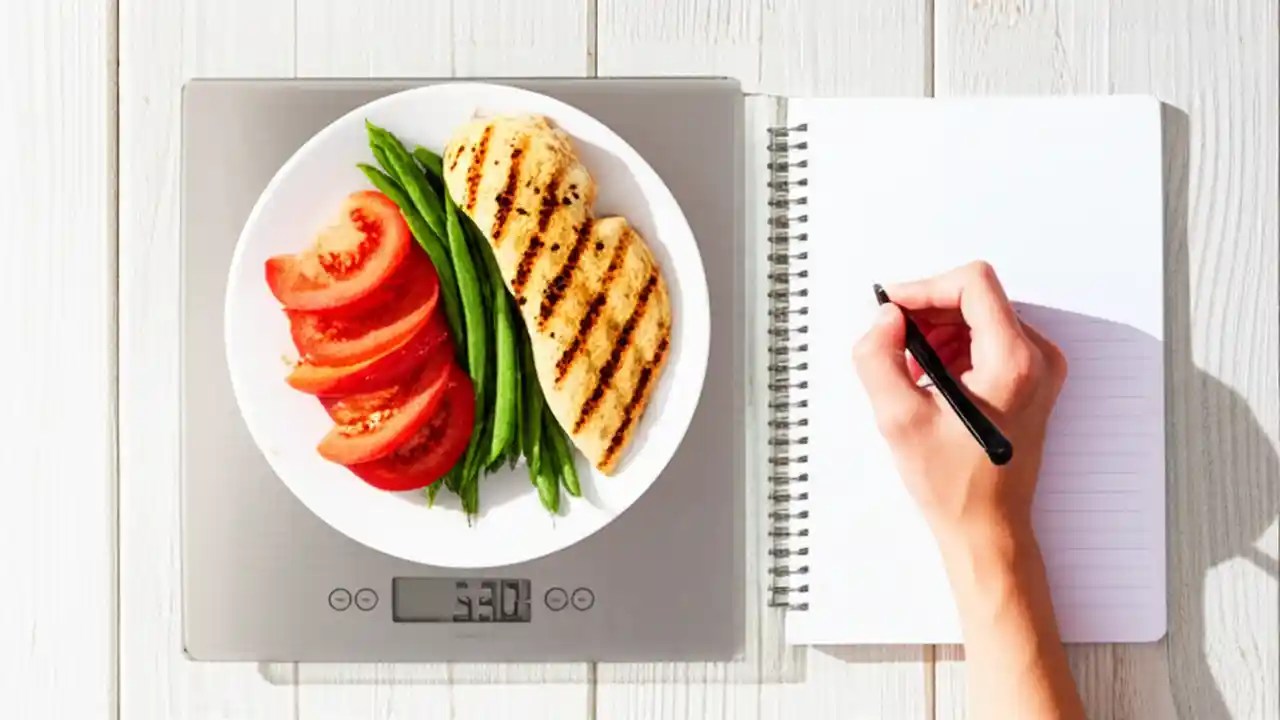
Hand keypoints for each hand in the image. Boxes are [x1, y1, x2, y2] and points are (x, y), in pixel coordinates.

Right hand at [852, 261, 1067, 540]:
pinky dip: (954, 349)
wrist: (988, 528)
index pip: (972, 284)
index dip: (924, 289)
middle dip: (927, 315)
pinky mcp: (1032, 381)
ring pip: (980, 317)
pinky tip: (931, 383)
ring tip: (910, 374)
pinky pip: (988, 340)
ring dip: (937, 334)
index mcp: (1012, 362)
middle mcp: (1037, 358)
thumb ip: (879, 357)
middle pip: (975, 298)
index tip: (892, 309)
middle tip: (892, 345)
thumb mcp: (898, 419)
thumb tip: (885, 319)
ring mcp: (1039, 369)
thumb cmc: (954, 485)